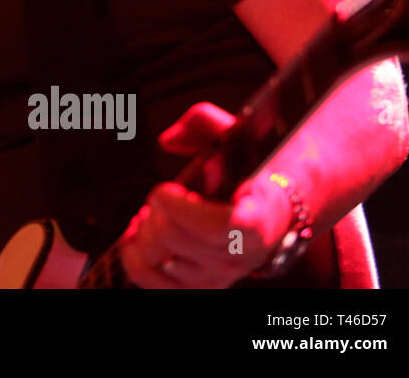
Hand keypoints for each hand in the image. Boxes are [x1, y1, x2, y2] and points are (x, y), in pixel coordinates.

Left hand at [118, 102, 292, 287]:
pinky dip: (135, 260)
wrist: (273, 211)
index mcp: (256, 219)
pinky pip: (153, 283)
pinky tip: (135, 239)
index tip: (166, 189)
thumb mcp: (237, 137)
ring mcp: (220, 276)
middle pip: (174, 237)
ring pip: (160, 258)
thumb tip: (169, 139)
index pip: (220, 225)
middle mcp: (241, 255)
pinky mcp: (201, 287)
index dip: (182, 208)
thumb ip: (203, 121)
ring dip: (144, 231)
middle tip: (159, 197)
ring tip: (150, 215)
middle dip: (155, 210)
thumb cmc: (251, 174)